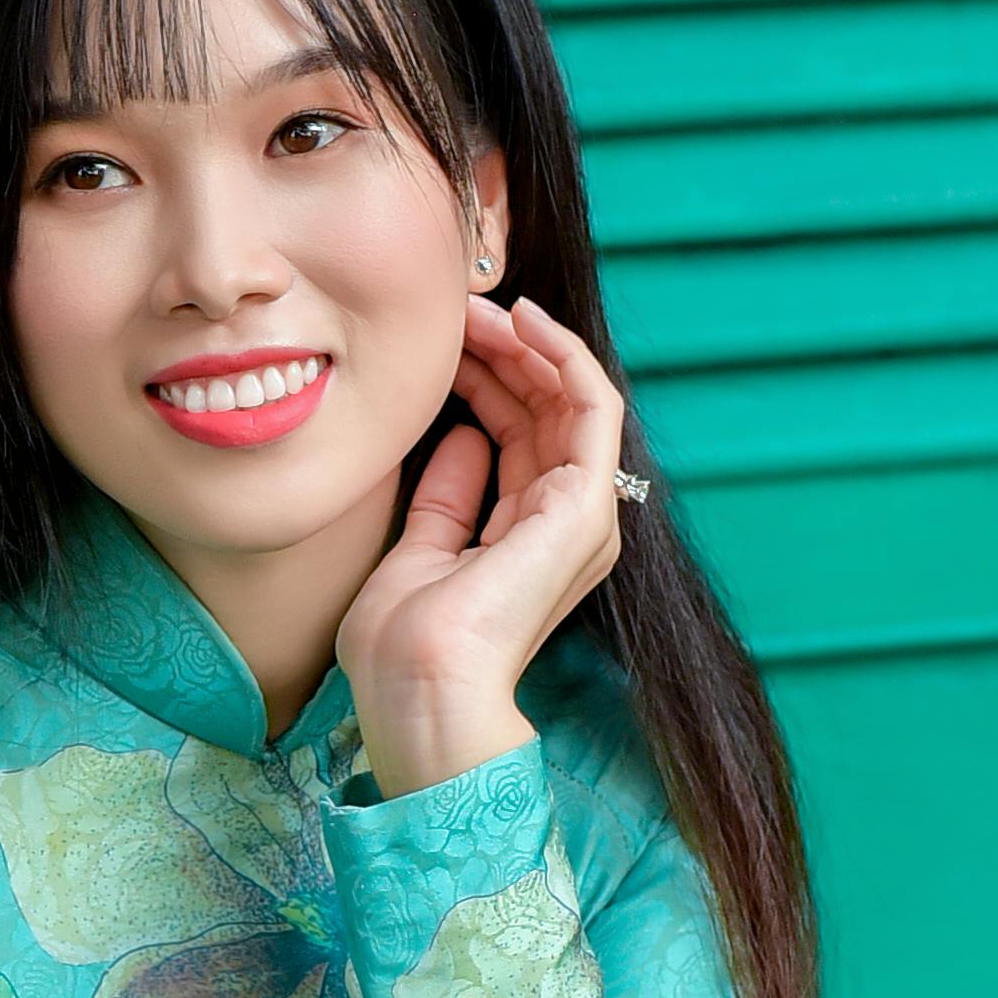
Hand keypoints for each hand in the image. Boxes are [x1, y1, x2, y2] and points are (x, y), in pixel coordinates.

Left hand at [337, 296, 629, 797]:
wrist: (419, 689)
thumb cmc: (404, 647)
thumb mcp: (417, 552)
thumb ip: (446, 498)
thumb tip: (463, 438)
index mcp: (527, 541)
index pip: (517, 436)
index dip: (483, 379)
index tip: (442, 342)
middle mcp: (564, 526)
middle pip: (545, 412)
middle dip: (503, 352)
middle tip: (459, 310)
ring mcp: (583, 517)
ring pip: (571, 400)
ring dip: (528, 344)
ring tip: (479, 308)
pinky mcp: (587, 506)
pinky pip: (593, 407)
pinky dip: (563, 356)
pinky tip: (522, 322)